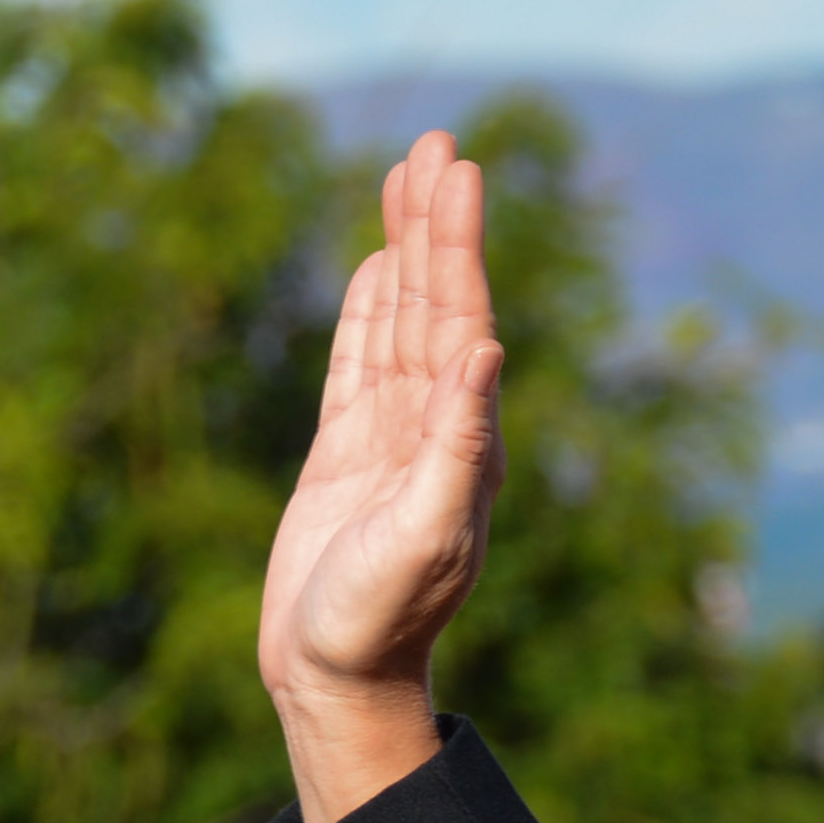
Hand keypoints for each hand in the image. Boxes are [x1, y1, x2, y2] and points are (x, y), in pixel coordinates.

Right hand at [258, 132, 503, 822]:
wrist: (336, 679)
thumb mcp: (423, 533)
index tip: (457, 170)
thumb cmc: (379, 620)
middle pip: (434, 302)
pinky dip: (364, 311)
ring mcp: (389, 438)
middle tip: (436, 143)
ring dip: (403, 251)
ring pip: (397, 321)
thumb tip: (487, 350)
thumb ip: (454, 443)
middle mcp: (434, 426)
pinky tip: (370, 269)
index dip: (456, 243)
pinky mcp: (346, 456)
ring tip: (406, 178)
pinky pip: (357, 364)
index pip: (462, 316)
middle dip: (434, 224)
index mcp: (462, 437)